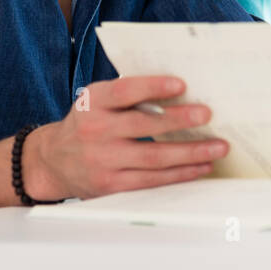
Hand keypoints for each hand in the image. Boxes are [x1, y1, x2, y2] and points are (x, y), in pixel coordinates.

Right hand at [24, 76, 228, 200]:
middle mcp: (95, 131)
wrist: (53, 161)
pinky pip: (151, 180)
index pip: (124, 91)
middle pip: (144, 126)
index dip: (152, 87)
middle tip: (208, 115)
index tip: (181, 84)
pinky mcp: (110, 185)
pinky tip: (200, 166)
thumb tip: (181, 89)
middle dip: (180, 120)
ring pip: (153, 158)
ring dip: (190, 153)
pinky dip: (179, 174)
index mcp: (93, 102)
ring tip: (217, 146)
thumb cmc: (88, 122)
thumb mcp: (97, 100)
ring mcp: (102, 161)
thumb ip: (129, 94)